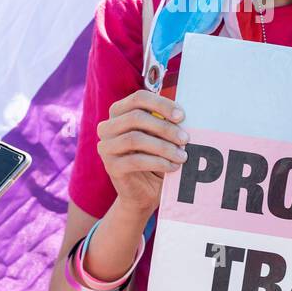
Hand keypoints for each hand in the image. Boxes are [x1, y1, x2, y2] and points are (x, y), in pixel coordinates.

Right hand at [97, 90, 188, 217]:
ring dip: (163, 146)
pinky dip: (158, 162)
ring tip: (182, 155)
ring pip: (135, 139)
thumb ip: (166, 122)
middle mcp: (107, 127)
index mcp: (119, 112)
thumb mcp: (160, 136)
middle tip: (186, 138)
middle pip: (136, 117)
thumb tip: (183, 115)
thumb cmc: (155, 157)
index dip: (162, 104)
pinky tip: (173, 166)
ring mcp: (106, 147)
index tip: (182, 116)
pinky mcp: (111, 167)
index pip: (139, 98)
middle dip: (165, 127)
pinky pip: (136, 160)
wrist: (144, 192)